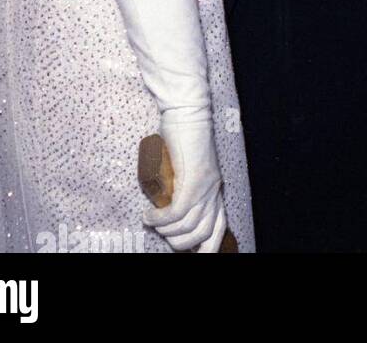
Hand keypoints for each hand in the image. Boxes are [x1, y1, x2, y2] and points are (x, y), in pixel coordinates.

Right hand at [146, 116, 226, 252]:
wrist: (187, 111)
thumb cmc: (181, 137)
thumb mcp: (185, 168)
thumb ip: (182, 186)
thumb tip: (165, 206)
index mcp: (214, 189)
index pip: (218, 228)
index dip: (206, 248)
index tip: (191, 254)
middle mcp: (214, 190)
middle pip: (202, 234)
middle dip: (179, 242)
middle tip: (161, 231)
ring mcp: (206, 185)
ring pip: (188, 227)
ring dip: (166, 230)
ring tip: (152, 220)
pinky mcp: (194, 179)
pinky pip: (177, 213)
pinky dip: (160, 219)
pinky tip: (149, 214)